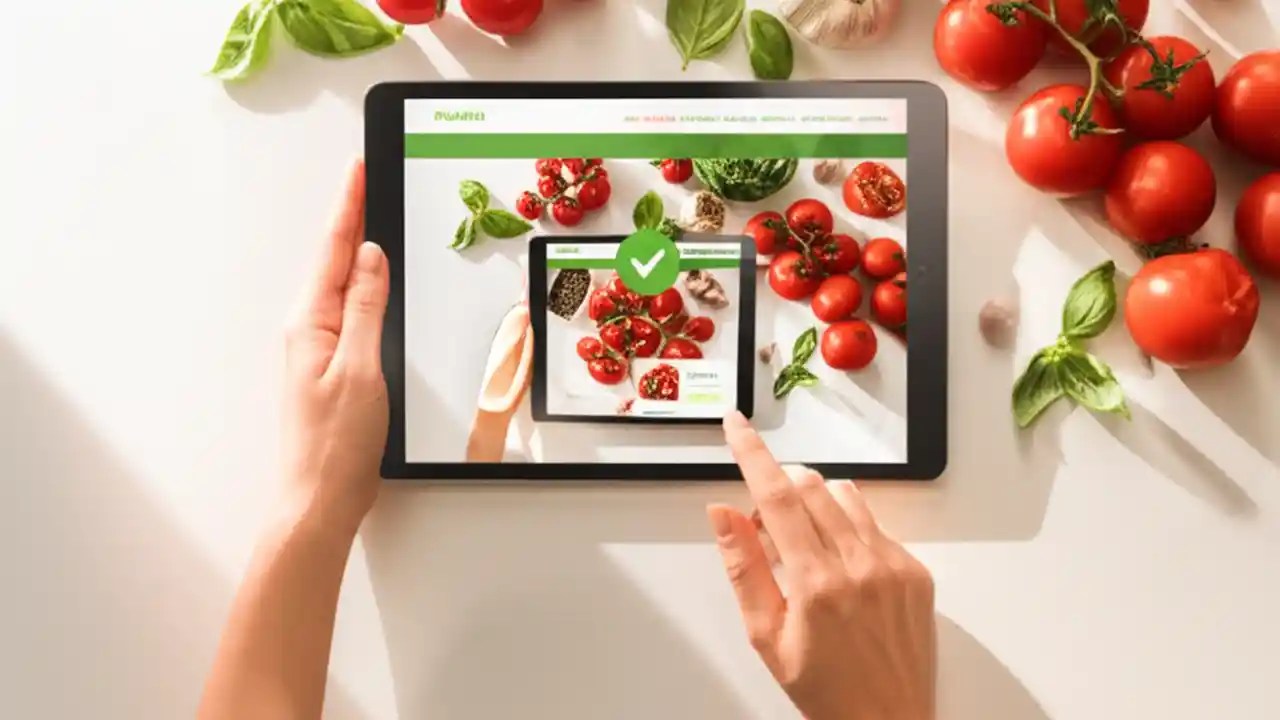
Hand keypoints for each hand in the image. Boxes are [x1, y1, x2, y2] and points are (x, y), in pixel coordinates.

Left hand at [281, 160, 388, 530]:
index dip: (348, 207)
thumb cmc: (336, 446)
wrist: (319, 501)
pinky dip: (361, 286)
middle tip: (365, 178)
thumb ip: (365, 308)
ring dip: (355, 249)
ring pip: (340, 285)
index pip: (333, 251)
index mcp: (309, 324)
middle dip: (350, 217)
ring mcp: (318, 350)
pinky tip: (372, 281)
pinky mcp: (333, 368)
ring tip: (368, 213)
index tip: (358, 169)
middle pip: (333, 260)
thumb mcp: (360, 369)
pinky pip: (348, 311)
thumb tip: (370, 256)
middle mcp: (308, 331)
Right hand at [708, 412, 935, 719]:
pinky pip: (874, 523)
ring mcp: (893, 565)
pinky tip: (841, 567)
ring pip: (844, 496)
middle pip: (809, 487)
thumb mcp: (765, 635)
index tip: (738, 425)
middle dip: (778, 491)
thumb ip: (743, 567)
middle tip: (766, 532)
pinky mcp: (916, 571)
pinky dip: (848, 528)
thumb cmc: (824, 689)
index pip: (776, 496)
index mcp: (816, 583)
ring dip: (814, 503)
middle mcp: (860, 566)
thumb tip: (723, 515)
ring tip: (805, 549)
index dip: (752, 453)